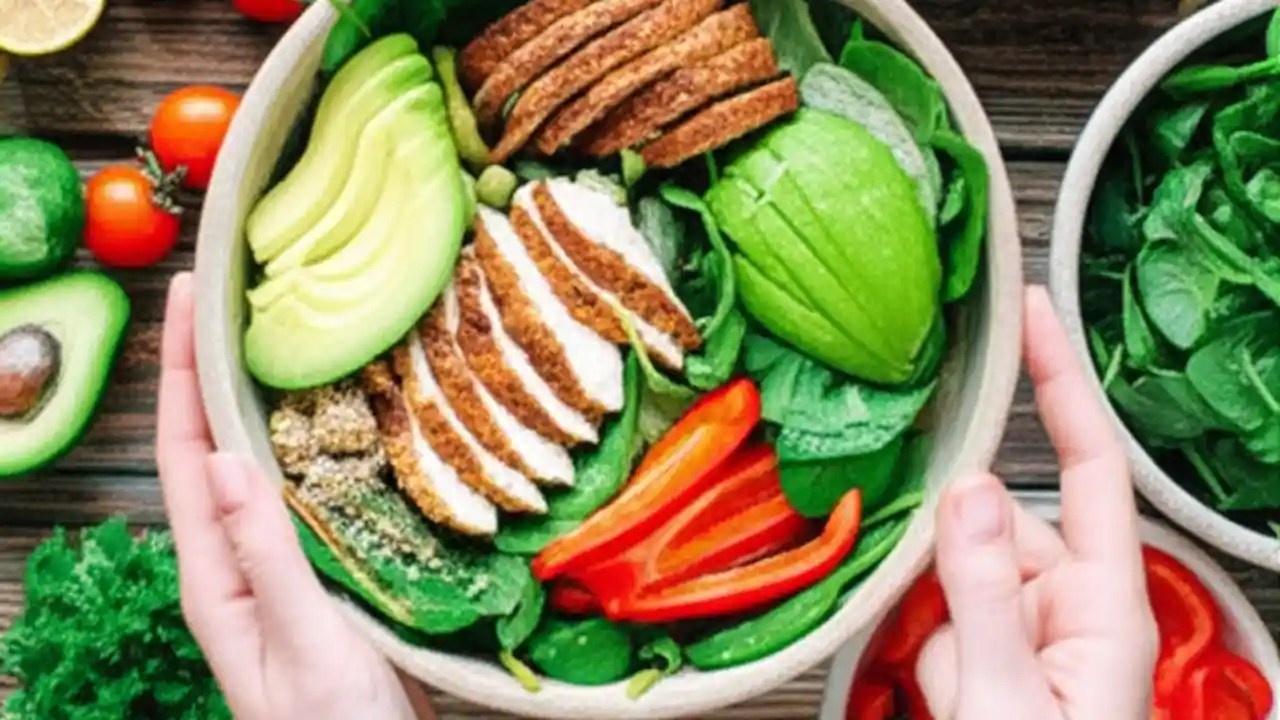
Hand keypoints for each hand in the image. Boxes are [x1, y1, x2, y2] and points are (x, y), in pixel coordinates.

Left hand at [155, 272, 435, 719]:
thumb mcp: (299, 642)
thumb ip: (266, 556)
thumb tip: (223, 460)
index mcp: (217, 577)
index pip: (186, 457)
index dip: (180, 374)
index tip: (187, 296)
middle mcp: (242, 563)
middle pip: (218, 449)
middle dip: (217, 369)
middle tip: (239, 295)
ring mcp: (286, 568)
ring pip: (268, 465)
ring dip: (269, 398)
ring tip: (293, 333)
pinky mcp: (331, 574)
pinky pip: (315, 491)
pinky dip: (323, 442)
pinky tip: (353, 418)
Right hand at [917, 286, 1157, 719]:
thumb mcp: (1005, 700)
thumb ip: (984, 592)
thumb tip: (973, 489)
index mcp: (1105, 607)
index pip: (1090, 465)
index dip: (1063, 381)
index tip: (1030, 313)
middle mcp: (1070, 610)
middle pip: (997, 529)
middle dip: (953, 565)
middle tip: (939, 609)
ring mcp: (1028, 636)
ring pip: (955, 577)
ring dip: (935, 625)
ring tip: (947, 686)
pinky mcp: (992, 659)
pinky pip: (940, 618)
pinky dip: (926, 646)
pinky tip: (937, 689)